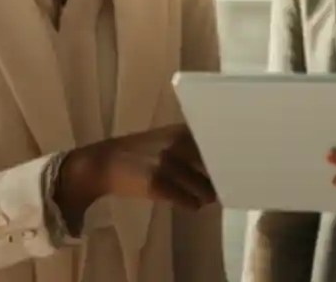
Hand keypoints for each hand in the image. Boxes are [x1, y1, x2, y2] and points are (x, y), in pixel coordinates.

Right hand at [57, 124, 215, 230]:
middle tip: (218, 187)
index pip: (219, 145)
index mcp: (183, 130)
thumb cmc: (139, 152)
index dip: (227, 159)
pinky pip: (189, 201)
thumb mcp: (167, 138)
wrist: (103, 163)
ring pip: (205, 189)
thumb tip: (224, 162)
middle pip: (216, 168)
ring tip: (200, 197)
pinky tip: (188, 203)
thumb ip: (192, 145)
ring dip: (205, 196)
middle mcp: (178, 143)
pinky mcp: (158, 184)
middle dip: (218, 180)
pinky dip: (192, 205)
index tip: (232, 168)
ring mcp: (168, 164)